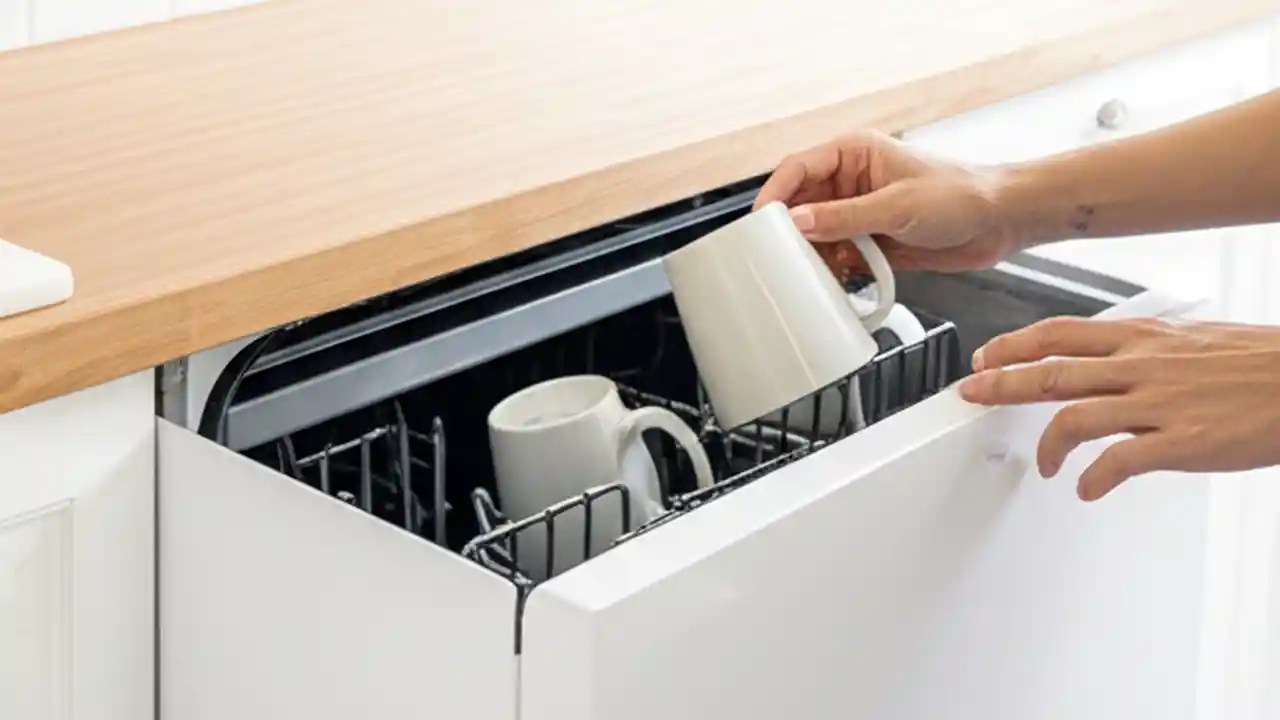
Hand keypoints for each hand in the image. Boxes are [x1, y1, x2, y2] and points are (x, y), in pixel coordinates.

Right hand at [754, 130, 1017, 279]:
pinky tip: (834, 284)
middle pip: (800, 206)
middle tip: (780, 259)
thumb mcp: (897, 206)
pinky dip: (833, 271)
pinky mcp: (870, 240)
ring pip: (816, 235)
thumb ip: (844, 217)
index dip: (773, 196)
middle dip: (790, 234)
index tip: (759, 226)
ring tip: (810, 276)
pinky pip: (838, 256)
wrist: (1001, 222)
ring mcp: (859, 212)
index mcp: (853, 154)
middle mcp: (850, 181)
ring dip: (813, 256)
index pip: (796, 169)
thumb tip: (798, 223)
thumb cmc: (961, 195)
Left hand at [958, 317, 1279, 500]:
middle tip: (971, 396)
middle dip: (1002, 384)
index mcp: (1143, 337)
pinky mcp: (1183, 441)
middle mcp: (1143, 365)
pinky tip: (1086, 489)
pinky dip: (1094, 478)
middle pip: (1052, 372)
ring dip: (1048, 444)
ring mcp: (1160, 403)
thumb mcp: (1194, 338)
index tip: (985, 356)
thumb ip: (1147, 349)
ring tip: (1043, 464)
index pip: (1059, 333)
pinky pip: (1120, 461)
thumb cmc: (1262, 364)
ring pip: (1076, 416)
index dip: (1014, 344)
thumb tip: (1115, 356)